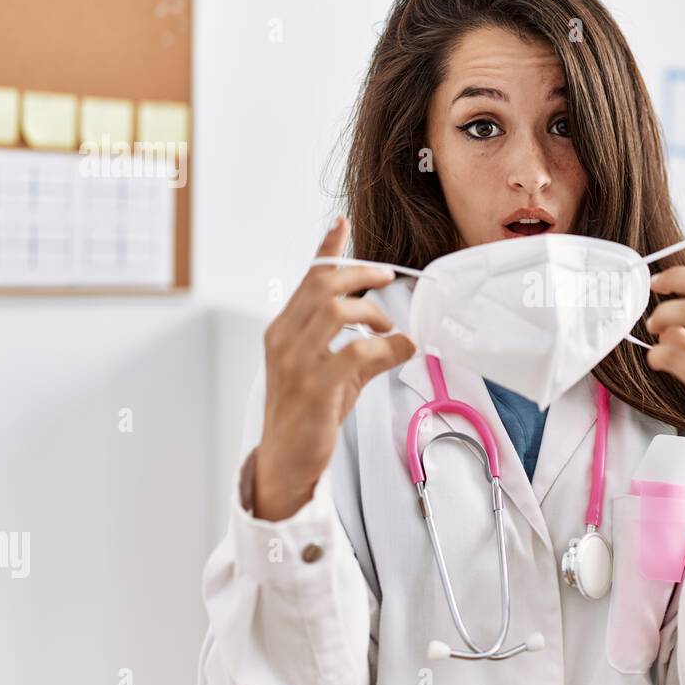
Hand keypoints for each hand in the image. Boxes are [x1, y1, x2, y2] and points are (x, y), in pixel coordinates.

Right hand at [255, 216, 415, 520]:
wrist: (286, 462)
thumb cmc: (309, 415)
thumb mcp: (334, 373)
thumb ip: (359, 348)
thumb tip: (400, 336)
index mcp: (283, 330)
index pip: (306, 279)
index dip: (326, 250)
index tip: (341, 223)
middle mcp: (284, 340)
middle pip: (322, 285)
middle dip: (359, 275)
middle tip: (386, 280)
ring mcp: (295, 363)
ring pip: (334, 310)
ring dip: (371, 314)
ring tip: (387, 329)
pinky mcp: (313, 388)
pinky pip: (354, 352)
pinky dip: (385, 348)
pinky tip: (399, 352)